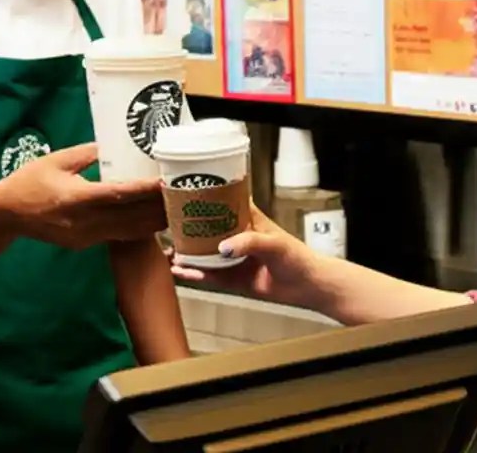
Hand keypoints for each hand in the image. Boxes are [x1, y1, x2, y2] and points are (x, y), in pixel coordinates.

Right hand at [0, 143, 167, 249]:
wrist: (4, 216)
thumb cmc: (28, 182)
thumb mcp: (56, 160)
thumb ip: (87, 153)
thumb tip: (112, 145)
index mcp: (75, 198)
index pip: (119, 195)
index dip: (145, 190)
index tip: (166, 183)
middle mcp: (83, 222)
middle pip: (129, 217)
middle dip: (157, 208)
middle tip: (183, 196)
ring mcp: (84, 236)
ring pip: (127, 232)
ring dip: (153, 223)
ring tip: (177, 211)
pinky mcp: (84, 244)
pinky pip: (117, 237)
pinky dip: (137, 230)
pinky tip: (153, 222)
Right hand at [170, 203, 321, 309]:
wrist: (307, 285)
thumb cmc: (297, 257)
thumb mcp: (274, 244)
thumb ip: (249, 243)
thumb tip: (223, 248)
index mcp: (249, 220)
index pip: (225, 202)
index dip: (207, 196)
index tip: (186, 191)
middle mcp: (239, 237)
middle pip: (209, 229)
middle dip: (190, 227)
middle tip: (169, 224)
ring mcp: (235, 258)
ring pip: (206, 253)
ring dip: (189, 252)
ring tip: (169, 250)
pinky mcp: (234, 278)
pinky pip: (211, 275)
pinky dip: (195, 273)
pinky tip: (181, 271)